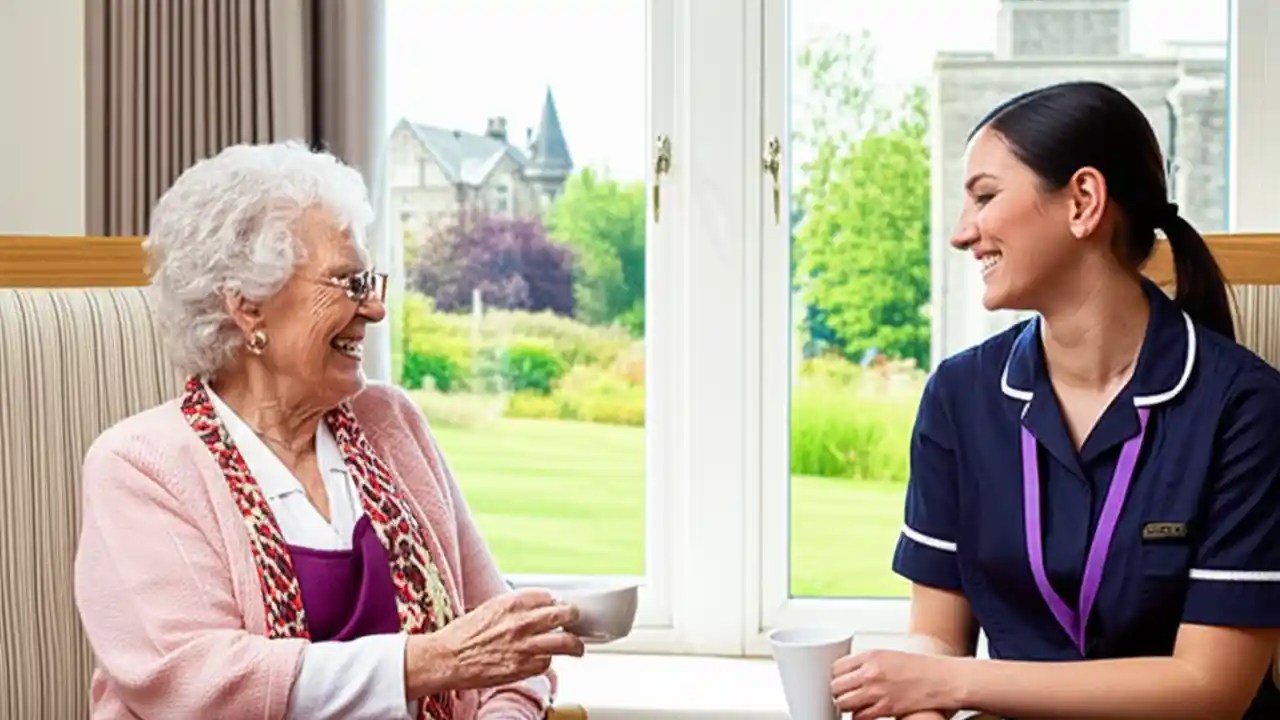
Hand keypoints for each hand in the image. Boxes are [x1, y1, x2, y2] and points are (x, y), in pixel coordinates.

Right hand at [406, 588, 584, 696]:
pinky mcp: (522, 667)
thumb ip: (515, 607)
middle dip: (573, 616)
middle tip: (575, 620)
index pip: (548, 596)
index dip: (554, 602)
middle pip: (564, 614)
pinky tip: (541, 660)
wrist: (447, 658)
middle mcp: (522, 622)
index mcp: (512, 603)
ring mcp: (525, 646)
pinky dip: (546, 662)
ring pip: (565, 642)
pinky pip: (547, 663)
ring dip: (574, 644)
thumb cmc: (463, 634)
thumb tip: (536, 607)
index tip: (557, 606)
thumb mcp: (490, 608)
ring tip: (577, 647)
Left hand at [830, 649, 960, 719]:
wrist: (943, 679)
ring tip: (855, 705)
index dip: (837, 677)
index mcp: (871, 655)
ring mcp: (877, 690)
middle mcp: (871, 672)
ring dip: (847, 706)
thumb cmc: (922, 668)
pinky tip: (866, 714)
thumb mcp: (890, 656)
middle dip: (839, 692)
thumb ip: (868, 663)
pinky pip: (859, 717)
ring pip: (843, 703)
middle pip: (836, 686)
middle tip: (845, 695)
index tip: (840, 681)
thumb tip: (850, 673)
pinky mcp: (885, 708)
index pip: (837, 667)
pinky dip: (859, 718)